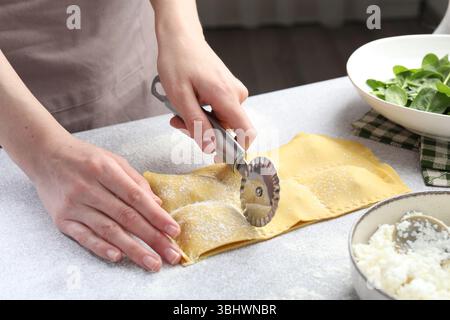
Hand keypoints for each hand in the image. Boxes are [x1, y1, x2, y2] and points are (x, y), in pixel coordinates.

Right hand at [32, 136, 181, 271]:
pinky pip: (84, 236)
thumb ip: (136, 181)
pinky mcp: (62, 219)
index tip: (174, 231)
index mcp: (105, 170)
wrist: (45, 155)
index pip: (136, 197)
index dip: (156, 216)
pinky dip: (101, 247)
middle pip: (126, 217)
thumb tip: (158, 204)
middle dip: (152, 237)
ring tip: (152, 262)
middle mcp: (88, 188)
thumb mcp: (113, 160)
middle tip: (171, 254)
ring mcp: (74, 205)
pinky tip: (118, 257)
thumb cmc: (85, 157)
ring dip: (133, 249)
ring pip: (108, 230)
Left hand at [157, 31, 256, 151]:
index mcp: (226, 97)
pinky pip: (219, 110)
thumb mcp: (180, 97)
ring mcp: (234, 91)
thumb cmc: (178, 62)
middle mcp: (236, 95)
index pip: (247, 132)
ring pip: (221, 121)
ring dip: (199, 121)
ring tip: (178, 110)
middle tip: (178, 122)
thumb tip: (210, 148)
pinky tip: (187, 102)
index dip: (236, 150)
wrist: (181, 37)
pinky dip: (202, 112)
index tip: (218, 156)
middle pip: (228, 129)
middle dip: (203, 131)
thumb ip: (196, 124)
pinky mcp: (229, 90)